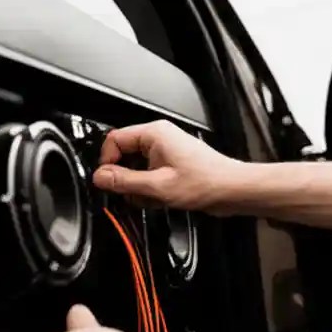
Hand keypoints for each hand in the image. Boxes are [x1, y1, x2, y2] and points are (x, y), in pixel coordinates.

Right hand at [93, 120, 247, 212]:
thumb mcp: (157, 186)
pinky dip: (150, 189)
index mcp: (154, 134)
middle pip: (123, 155)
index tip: (109, 182)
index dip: (107, 163)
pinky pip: (149, 174)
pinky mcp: (171, 163)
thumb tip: (100, 178)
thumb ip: (124, 182)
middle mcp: (159, 138)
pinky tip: (161, 198)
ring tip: (154, 197)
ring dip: (139, 186)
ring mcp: (165, 150)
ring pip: (136, 168)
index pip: (113, 140)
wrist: (232, 189)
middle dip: (126, 178)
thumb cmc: (205, 182)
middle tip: (134, 193)